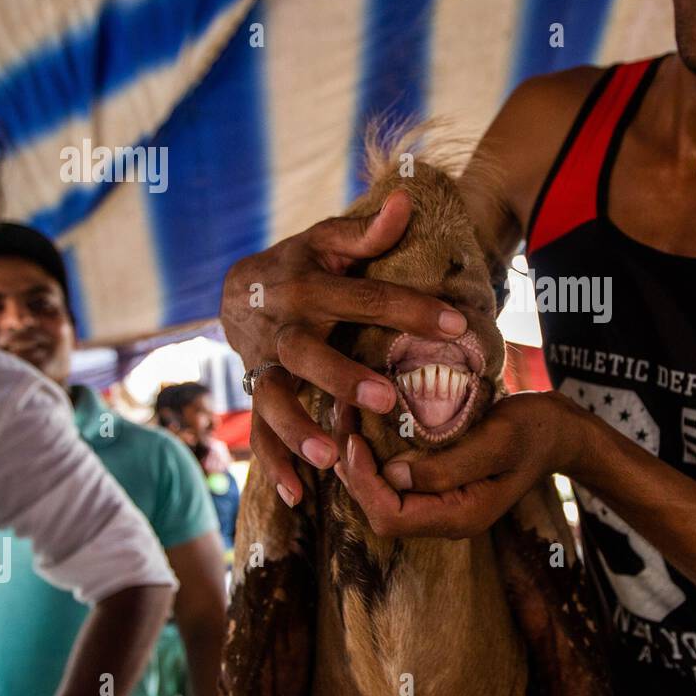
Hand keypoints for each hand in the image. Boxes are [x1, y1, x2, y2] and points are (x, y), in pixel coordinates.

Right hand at [220, 191, 468, 503]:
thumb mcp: (328, 240)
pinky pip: (260, 432)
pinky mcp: (255, 392)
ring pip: (274, 398)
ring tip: (329, 456)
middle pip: (307, 353)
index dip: (411, 308)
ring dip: (298, 428)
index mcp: (309, 286)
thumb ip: (367, 233)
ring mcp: (264, 365)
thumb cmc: (302, 263)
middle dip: (342, 376)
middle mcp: (284, 328)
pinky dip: (274, 465)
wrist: (237, 288)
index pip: (365, 297)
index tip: (457, 324)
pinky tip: (298, 494)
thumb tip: (404, 201)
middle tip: (386, 397)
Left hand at [337, 391, 585, 538]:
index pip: (391, 516)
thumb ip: (448, 466)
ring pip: (380, 499)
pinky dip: (372, 460)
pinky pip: (392, 485)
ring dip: (357, 465)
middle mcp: (446, 520)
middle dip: (353, 471)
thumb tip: (392, 477)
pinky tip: (362, 432)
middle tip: (341, 422)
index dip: (364, 482)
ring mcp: (442, 506)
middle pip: (378, 512)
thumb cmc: (534, 430)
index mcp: (461, 516)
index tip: (355, 439)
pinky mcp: (438, 488)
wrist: (559, 430)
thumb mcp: (496, 440)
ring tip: (344, 422)